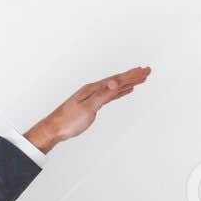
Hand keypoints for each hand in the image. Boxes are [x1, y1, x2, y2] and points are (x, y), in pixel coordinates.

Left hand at [24, 65, 150, 154]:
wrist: (54, 129)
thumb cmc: (68, 121)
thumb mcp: (88, 108)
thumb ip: (103, 95)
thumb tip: (115, 82)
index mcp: (93, 89)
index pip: (116, 80)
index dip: (131, 75)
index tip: (144, 71)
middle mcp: (94, 90)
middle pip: (117, 80)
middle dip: (133, 75)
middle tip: (147, 71)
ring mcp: (93, 96)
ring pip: (115, 86)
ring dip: (128, 82)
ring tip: (140, 78)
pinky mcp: (93, 103)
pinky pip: (111, 94)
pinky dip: (120, 91)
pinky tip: (125, 90)